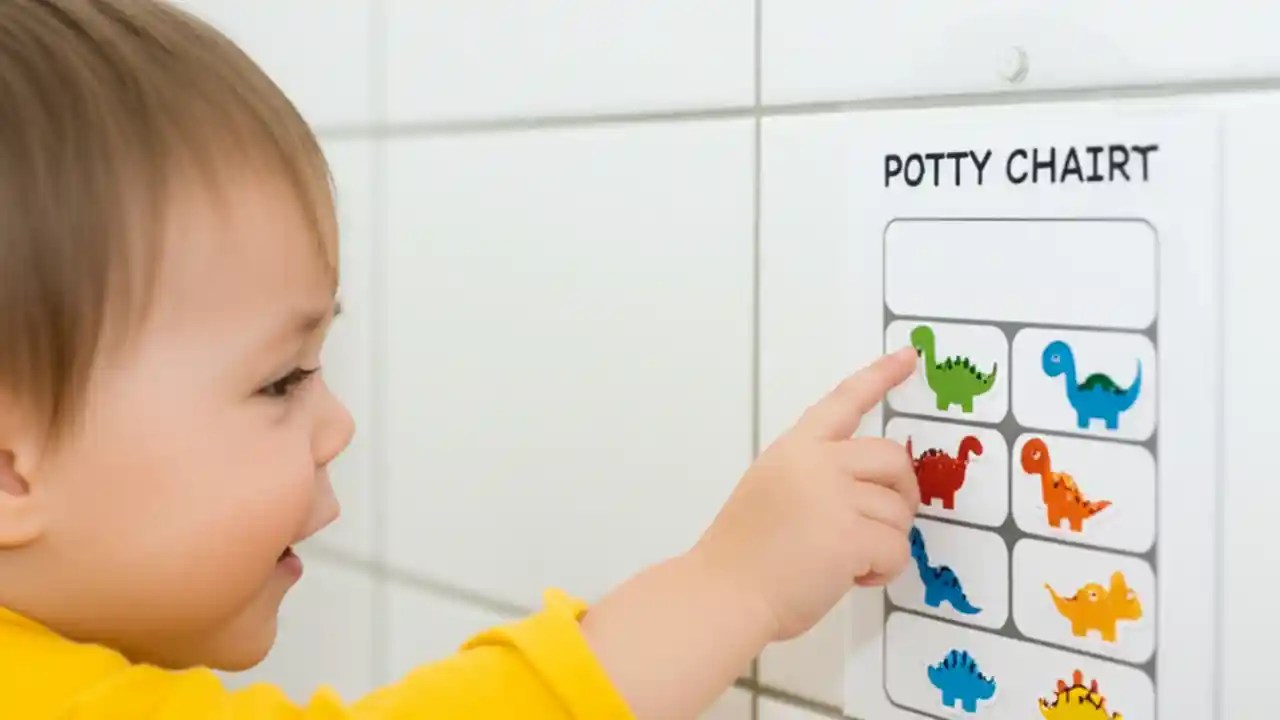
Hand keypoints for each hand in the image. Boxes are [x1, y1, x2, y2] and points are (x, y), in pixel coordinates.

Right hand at [690, 346, 919, 641]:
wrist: (723, 593)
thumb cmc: (743, 555)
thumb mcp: (771, 491)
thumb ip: (815, 479)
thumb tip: (869, 495)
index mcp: (795, 449)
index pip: (844, 401)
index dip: (880, 376)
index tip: (908, 356)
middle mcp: (817, 463)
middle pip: (892, 459)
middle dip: (902, 494)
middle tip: (884, 525)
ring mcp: (834, 497)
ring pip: (897, 513)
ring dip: (884, 543)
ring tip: (847, 563)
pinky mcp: (850, 535)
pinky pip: (896, 549)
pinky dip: (883, 570)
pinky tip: (852, 578)